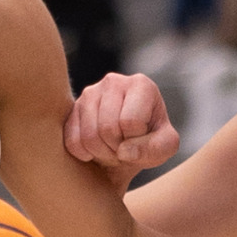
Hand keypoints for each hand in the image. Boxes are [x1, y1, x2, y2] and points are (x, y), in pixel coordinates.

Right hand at [64, 72, 179, 178]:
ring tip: (112, 149)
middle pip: (108, 128)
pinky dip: (84, 154)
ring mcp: (89, 93)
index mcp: (141, 84)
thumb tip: (124, 151)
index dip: (136, 141)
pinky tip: (96, 149)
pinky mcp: (72, 108)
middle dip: (117, 150)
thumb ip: (155, 149)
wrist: (128, 145)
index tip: (140, 140)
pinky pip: (71, 141)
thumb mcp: (165, 147)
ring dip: (101, 154)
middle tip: (124, 150)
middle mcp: (113, 81)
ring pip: (88, 136)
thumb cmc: (150, 141)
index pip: (131, 121)